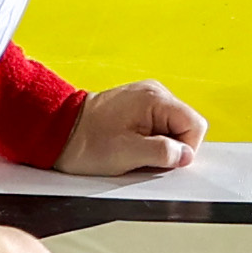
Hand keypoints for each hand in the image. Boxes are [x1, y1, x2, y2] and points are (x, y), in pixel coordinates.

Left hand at [58, 80, 207, 175]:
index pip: (195, 125)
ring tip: (131, 149)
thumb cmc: (85, 142)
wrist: (56, 132)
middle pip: (184, 126)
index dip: (185, 149)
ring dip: (157, 145)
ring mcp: (145, 99)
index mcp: (155, 99)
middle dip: (169, 147)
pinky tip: (128, 144)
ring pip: (171, 128)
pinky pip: (156, 127)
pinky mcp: (136, 107)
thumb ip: (164, 153)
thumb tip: (185, 155)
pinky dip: (147, 140)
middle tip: (142, 156)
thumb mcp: (128, 154)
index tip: (162, 159)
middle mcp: (154, 93)